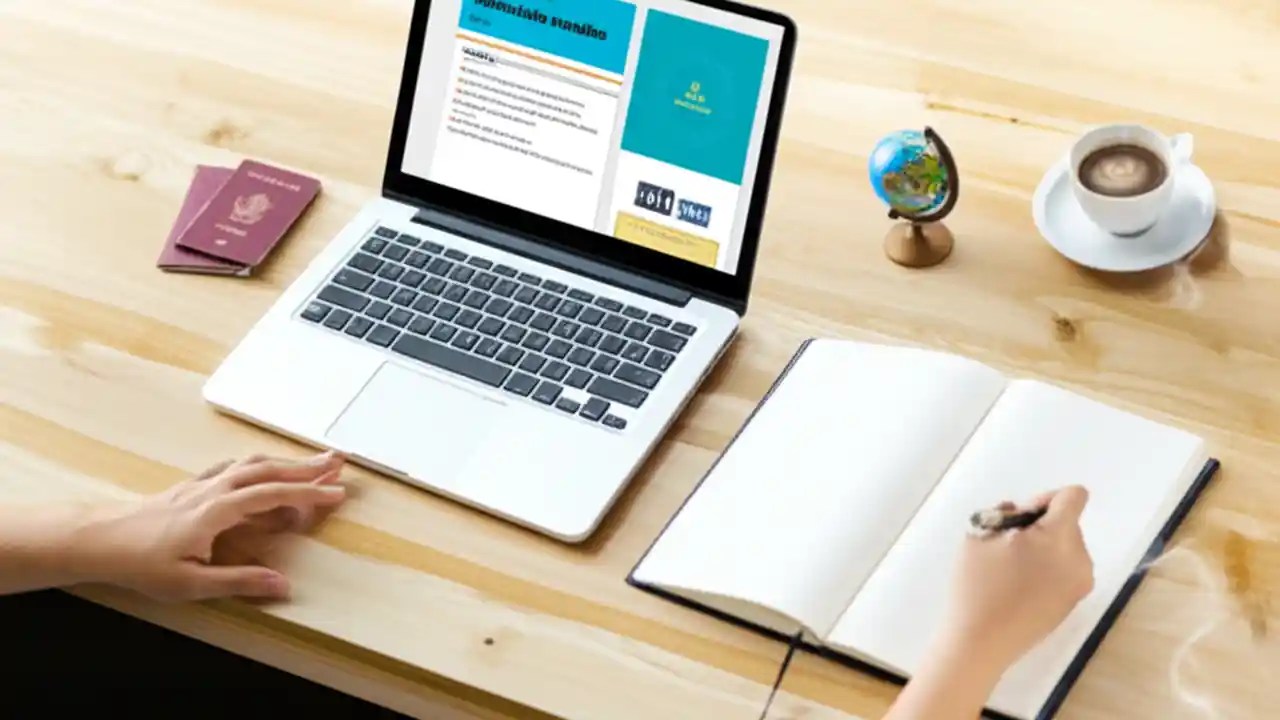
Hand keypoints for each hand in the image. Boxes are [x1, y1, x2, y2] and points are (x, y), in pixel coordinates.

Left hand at [72, 452, 346, 601]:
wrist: (101, 540)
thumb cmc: (142, 563)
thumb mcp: (191, 583)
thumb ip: (239, 581)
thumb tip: (282, 585)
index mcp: (218, 510)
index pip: (274, 494)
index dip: (309, 493)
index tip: (338, 493)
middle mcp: (215, 489)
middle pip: (269, 469)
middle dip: (307, 465)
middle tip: (339, 461)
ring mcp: (204, 484)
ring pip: (253, 463)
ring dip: (286, 461)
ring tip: (313, 461)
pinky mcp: (195, 487)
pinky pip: (235, 467)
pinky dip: (259, 464)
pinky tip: (265, 468)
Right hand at [940, 486, 1094, 671]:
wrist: (982, 642)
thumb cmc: (977, 585)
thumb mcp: (978, 535)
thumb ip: (1003, 514)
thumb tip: (1019, 516)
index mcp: (1059, 537)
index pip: (1073, 496)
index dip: (1045, 498)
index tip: (1020, 519)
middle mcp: (1079, 559)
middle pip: (1068, 523)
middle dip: (1040, 526)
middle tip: (1007, 544)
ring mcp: (1079, 585)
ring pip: (1067, 547)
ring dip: (1043, 547)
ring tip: (1010, 567)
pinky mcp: (1073, 604)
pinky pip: (1065, 570)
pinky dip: (1047, 568)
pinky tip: (1019, 586)